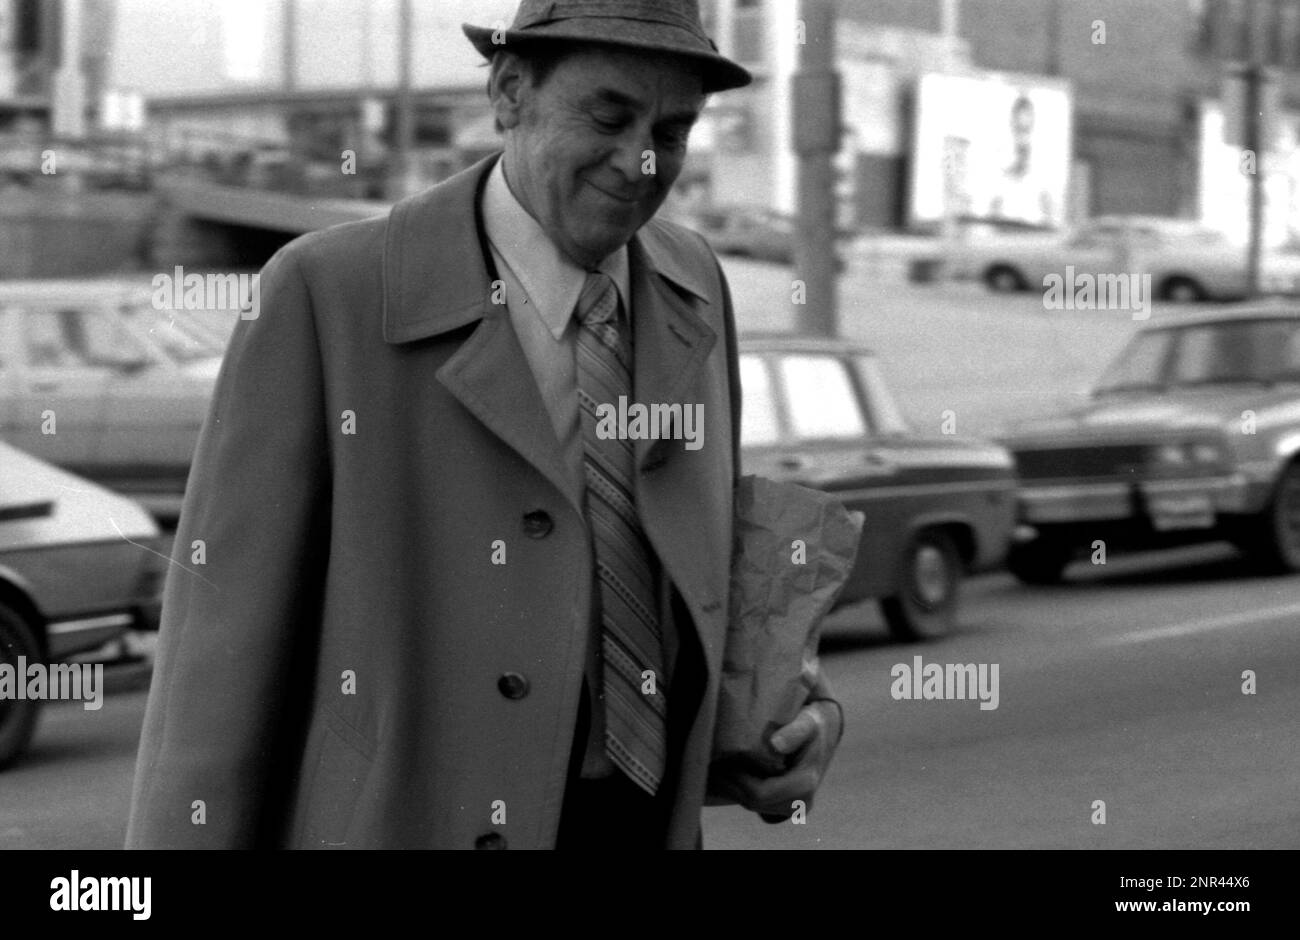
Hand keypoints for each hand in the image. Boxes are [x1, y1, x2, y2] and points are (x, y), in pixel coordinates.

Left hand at [710, 699, 842, 820]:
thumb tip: (776, 745)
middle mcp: (801, 802)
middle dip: (729, 784)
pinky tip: (727, 774)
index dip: (737, 780)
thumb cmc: (812, 724)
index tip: (721, 760)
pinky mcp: (786, 805)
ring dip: (732, 788)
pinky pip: (757, 804)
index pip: (760, 793)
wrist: (823, 734)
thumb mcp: (807, 721)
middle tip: (711, 763)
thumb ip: (795, 731)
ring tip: (716, 766)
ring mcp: (794, 807)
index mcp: (805, 784)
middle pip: (753, 802)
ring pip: (752, 805)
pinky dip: (739, 790)